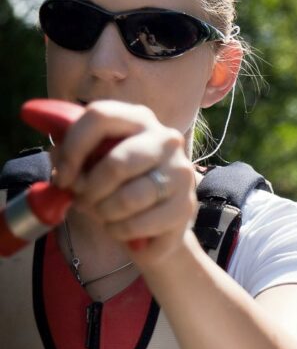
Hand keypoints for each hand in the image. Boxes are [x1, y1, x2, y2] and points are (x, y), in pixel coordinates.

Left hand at [51, 100, 197, 265]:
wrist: (158, 225)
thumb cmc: (120, 188)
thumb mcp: (93, 165)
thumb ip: (72, 156)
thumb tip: (60, 160)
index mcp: (139, 118)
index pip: (100, 117)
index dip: (73, 148)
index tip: (62, 177)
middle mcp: (166, 140)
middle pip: (116, 163)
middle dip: (90, 190)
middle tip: (83, 202)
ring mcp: (181, 173)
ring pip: (129, 198)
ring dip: (105, 213)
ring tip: (102, 216)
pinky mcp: (186, 206)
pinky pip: (139, 224)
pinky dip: (120, 231)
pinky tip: (120, 230)